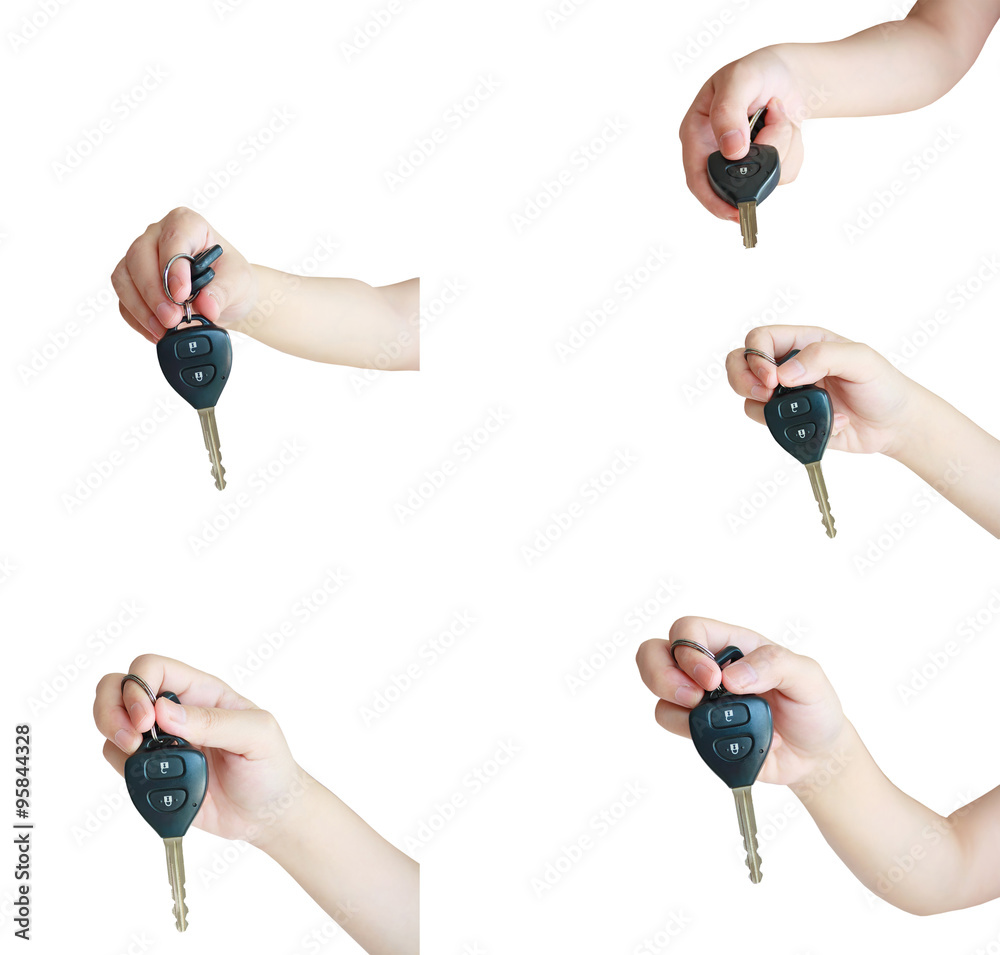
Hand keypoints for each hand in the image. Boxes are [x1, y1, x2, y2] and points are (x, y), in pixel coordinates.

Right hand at [94, 654, 305, 846]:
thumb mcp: (257, 734)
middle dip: (111, 706)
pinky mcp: (152, 772)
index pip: (153, 668)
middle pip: (120, 685)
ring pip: (113, 719)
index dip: (139, 687)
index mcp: (202, 692)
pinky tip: (147, 775)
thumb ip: (215, 721)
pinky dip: (119, 763)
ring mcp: (161, 741)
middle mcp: (176, 711)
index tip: (148, 720)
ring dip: (112, 732)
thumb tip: (164, 712)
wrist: (267, 814)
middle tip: (131, 737)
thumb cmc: (270, 766)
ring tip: (134, 753)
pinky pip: (118, 758)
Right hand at [111, 207, 257, 343]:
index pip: (172, 239)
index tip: (182, 295)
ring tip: (164, 329)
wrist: (228, 296)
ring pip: (124, 279)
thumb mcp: (239, 282)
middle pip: (139, 257)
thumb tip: (206, 306)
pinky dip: (138, 319)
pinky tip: (157, 331)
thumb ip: (223, 292)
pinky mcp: (132, 283)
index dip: (173, 267)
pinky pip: (124, 300)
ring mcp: (141, 258)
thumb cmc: (231, 279)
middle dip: (154, 293)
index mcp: (186, 224)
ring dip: (142, 308)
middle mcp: (157, 236)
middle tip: (172, 319)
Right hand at [636, 617, 846, 787]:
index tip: (714, 680)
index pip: (689, 629)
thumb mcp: (809, 677)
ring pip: (656, 687)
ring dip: (672, 703)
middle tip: (693, 697)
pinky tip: (721, 738)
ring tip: (705, 718)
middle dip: (662, 673)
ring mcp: (699, 697)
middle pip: (656, 651)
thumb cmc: (813, 707)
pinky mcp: (698, 728)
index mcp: (732, 643)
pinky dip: (686, 731)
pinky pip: (669, 720)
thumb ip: (776, 664)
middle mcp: (708, 665)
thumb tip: (733, 676)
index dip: (690, 651)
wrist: (816, 756)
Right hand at [679, 48, 804, 220]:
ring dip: (783, 145)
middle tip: (777, 123)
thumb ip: (728, 113)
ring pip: (765, 178)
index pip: (697, 178)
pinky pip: (783, 174)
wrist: (789, 72)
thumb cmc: (757, 70)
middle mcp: (714, 152)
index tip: (734, 211)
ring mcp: (740, 162)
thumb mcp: (739, 79)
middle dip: (765, 156)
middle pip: (737, 182)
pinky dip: (794, 150)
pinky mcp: (763, 166)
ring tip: (779, 115)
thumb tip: (731, 151)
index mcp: (696, 134)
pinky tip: (786, 126)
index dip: (713, 199)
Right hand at [727, 325, 922, 456]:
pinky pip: (770, 425)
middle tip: (765, 394)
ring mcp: (786, 395)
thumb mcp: (862, 359)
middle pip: (740, 364)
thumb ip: (822, 356)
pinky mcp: (790, 421)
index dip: (757, 357)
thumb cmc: (884, 386)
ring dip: (766, 408)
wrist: (895, 425)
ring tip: (799, 412)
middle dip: (742, 379)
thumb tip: (785, 373)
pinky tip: (823, 424)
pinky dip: (790, 430)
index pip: (760, 339)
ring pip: (748, 396)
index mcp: (803, 342)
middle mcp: (789, 366)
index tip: (774, 379)